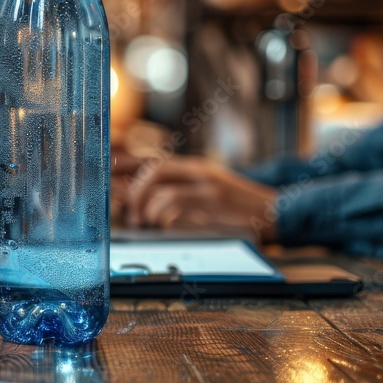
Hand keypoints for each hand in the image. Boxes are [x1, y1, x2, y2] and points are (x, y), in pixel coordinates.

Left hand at [124, 156, 279, 241]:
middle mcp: (199, 171)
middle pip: (154, 169)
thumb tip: (144, 199)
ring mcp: (207, 184)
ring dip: (147, 208)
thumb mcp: (207, 194)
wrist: (274, 211)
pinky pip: (177, 203)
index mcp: (195, 167)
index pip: (154, 159)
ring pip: (162, 188)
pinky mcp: (214, 201)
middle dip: (136, 191)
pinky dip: (163, 214)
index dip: (128, 163)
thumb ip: (180, 193)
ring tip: (147, 222)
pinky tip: (164, 223)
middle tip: (132, 213)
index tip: (108, 169)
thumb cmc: (236, 208)